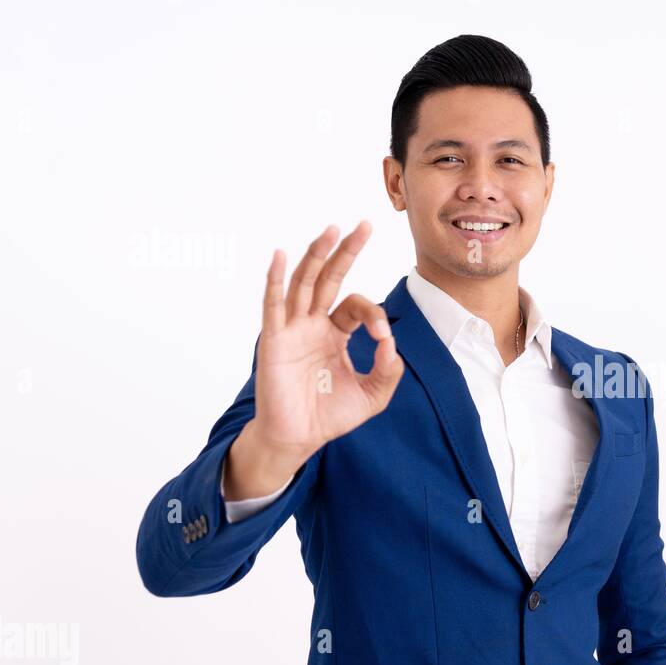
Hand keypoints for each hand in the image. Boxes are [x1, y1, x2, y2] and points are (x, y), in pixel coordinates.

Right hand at [249, 222, 404, 464]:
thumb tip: (391, 344)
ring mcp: (292, 329)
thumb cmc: (329, 416)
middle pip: (330, 278)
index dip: (375, 315)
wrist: (298, 439)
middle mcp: (312, 324)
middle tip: (364, 225)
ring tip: (332, 229)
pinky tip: (282, 256)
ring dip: (317, 255)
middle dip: (347, 251)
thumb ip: (388, 371)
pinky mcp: (275, 340)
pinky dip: (277, 279)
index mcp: (335, 333)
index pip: (357, 307)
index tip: (384, 338)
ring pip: (304, 283)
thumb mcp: (373, 395)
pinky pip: (274, 304)